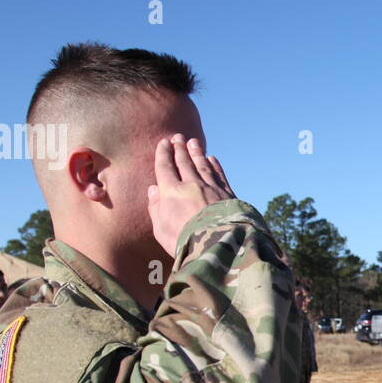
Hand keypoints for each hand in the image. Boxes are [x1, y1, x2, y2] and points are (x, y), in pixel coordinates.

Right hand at [148, 133, 234, 253]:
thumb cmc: (184, 242)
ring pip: (202, 165)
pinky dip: (215, 166)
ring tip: (193, 142)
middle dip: (180, 148)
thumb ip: (155, 208)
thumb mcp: (160, 229)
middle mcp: (191, 185)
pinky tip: (212, 159)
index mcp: (171, 192)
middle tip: (177, 137)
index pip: (165, 167)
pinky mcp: (227, 194)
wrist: (217, 246)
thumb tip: (153, 189)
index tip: (164, 142)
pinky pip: (219, 175)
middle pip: (184, 162)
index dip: (163, 153)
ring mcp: (211, 188)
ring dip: (197, 152)